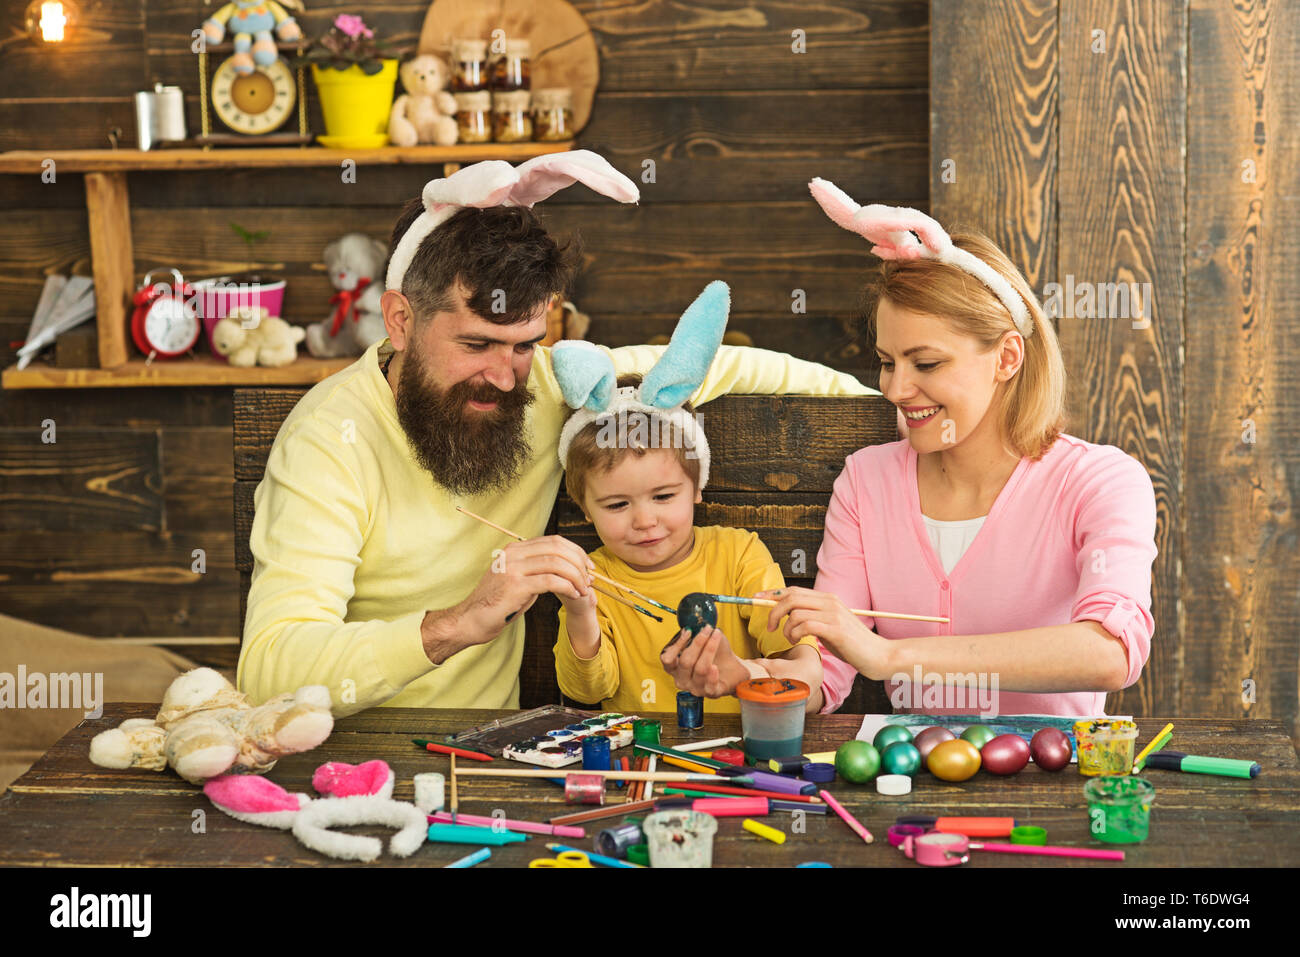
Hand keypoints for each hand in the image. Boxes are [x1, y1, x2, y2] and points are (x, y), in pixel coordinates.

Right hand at [458, 535, 593, 643]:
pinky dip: (567, 586)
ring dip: (576, 576)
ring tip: (584, 589)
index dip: (575, 551)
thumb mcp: (518, 581)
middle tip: (590, 578)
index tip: (588, 566)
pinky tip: (574, 595)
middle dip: (579, 562)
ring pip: (556, 563)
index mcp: (515, 549)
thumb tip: (564, 568)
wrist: (470, 620)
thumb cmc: (497, 605)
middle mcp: (513, 554)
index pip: (553, 541)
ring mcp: (513, 568)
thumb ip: (536, 571)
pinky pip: (550, 581)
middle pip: (557, 548)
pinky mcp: (515, 585)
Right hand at [660, 625, 750, 697]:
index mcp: (676, 668)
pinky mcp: (711, 694)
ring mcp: (696, 688)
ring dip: (709, 650)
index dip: (677, 645)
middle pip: (685, 662)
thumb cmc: (716, 655)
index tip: (689, 631)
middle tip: (708, 630)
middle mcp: (682, 680)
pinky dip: (712, 676)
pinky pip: (709, 686)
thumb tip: (696, 624)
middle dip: (698, 643)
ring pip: (700, 669)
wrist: (733, 669)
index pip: (667, 659)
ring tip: (717, 637)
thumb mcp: (705, 641)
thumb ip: (698, 634)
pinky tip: (715, 667)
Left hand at [754, 587, 894, 680]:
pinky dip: (795, 633)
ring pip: (795, 612)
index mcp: (828, 599)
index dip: (771, 593)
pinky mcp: (836, 629)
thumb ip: (813, 619)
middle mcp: (830, 602)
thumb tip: (790, 617)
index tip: (755, 598)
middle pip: (790, 597)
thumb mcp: (830, 628)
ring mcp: (833, 614)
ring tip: (791, 640)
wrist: (879, 655)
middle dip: (773, 611)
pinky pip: (805, 625)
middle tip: (771, 628)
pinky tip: (798, 641)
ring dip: (786, 628)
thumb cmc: (853, 646)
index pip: (793, 590)